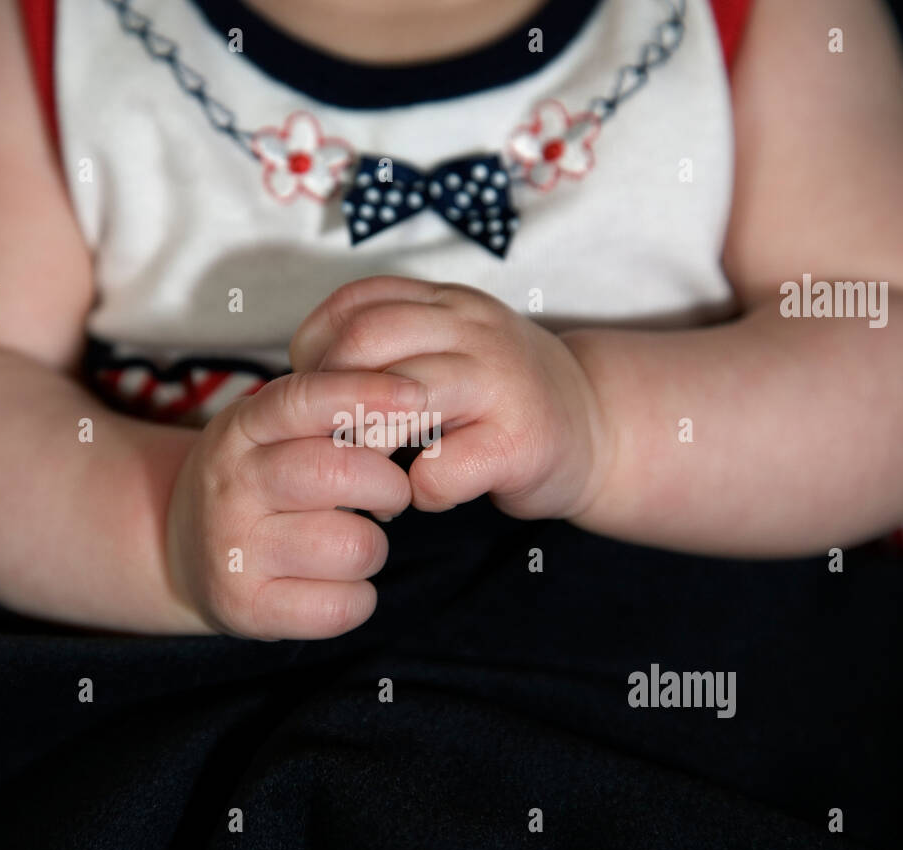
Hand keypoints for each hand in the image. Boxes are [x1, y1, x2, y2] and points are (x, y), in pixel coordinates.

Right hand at [166, 370, 423, 639]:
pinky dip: (358, 598)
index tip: (416, 396)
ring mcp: (233, 551)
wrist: (180, 551)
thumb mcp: (270, 432)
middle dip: (389, 486)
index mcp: (239, 430)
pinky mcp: (246, 608)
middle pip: (337, 474)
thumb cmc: (255, 483)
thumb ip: (326, 414)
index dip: (363, 394)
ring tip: (353, 543)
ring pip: (351, 546)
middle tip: (388, 496)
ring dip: (373, 547)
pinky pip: (340, 606)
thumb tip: (405, 402)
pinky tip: (341, 584)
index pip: (301, 401)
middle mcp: (230, 486)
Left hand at [290, 276, 603, 519]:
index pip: (354, 304)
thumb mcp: (448, 349)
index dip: (316, 351)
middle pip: (366, 342)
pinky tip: (424, 494)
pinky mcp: (522, 442)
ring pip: (400, 398)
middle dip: (329, 399)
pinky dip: (418, 490)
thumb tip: (302, 386)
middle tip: (327, 443)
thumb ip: (389, 349)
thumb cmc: (501, 398)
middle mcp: (473, 329)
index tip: (314, 397)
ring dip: (366, 445)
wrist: (600, 426)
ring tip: (364, 475)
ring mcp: (501, 381)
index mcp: (447, 303)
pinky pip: (442, 467)